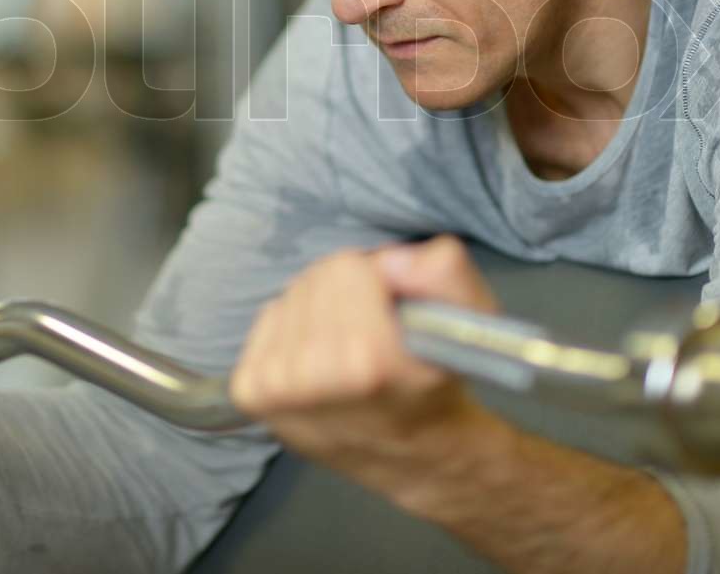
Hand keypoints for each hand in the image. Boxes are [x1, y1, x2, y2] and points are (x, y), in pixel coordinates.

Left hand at [229, 235, 509, 511]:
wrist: (414, 458)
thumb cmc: (437, 385)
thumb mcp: (469, 321)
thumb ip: (444, 274)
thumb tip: (390, 260)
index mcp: (365, 358)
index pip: (350, 265)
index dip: (379, 283)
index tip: (395, 316)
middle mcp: (310, 375)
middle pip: (319, 277)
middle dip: (350, 294)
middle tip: (374, 333)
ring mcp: (273, 386)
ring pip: (294, 294)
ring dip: (324, 311)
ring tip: (350, 349)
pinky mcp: (249, 390)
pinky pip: (270, 317)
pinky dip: (295, 329)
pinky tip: (320, 360)